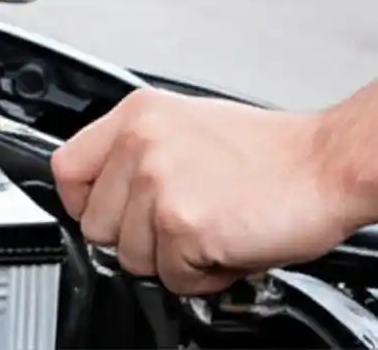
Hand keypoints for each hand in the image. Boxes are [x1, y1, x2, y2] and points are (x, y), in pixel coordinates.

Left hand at [51, 88, 361, 294]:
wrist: (327, 165)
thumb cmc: (270, 152)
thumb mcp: (185, 127)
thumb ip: (137, 152)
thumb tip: (106, 190)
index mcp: (137, 115)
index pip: (65, 168)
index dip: (83, 202)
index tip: (108, 211)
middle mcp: (140, 145)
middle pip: (95, 224)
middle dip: (136, 238)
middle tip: (180, 224)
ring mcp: (158, 185)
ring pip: (130, 257)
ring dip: (170, 258)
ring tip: (209, 230)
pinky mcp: (183, 225)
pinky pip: (172, 277)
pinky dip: (201, 276)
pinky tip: (225, 246)